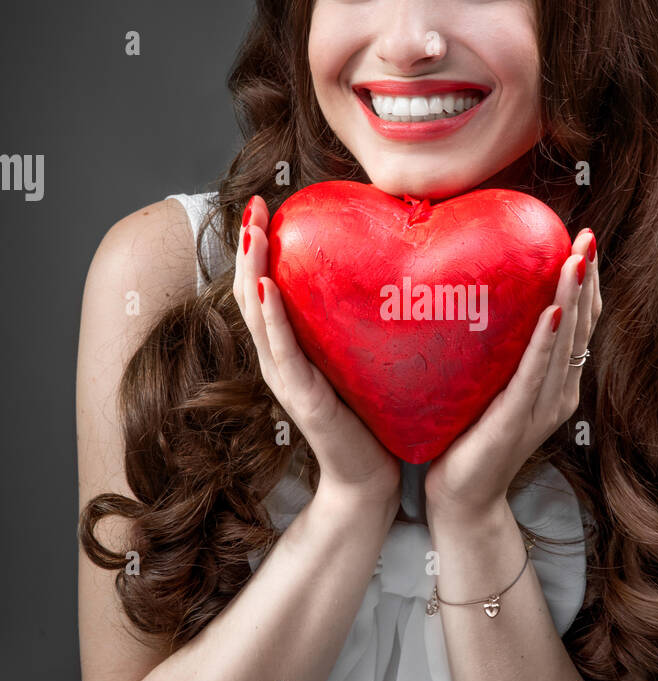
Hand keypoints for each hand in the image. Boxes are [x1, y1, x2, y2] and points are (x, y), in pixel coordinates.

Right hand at [234, 195, 402, 501]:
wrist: (373, 477)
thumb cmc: (372, 416)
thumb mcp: (360, 356)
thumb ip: (357, 319)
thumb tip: (385, 267)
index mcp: (291, 346)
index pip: (265, 286)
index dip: (260, 245)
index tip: (267, 202)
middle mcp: (280, 359)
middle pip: (250, 292)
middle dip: (250, 245)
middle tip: (256, 203)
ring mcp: (286, 379)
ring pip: (257, 316)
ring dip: (251, 271)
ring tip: (253, 233)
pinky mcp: (301, 399)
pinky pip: (281, 352)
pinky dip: (270, 318)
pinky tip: (267, 289)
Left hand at [424, 228, 600, 515]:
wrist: (460, 498)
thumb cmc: (466, 439)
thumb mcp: (488, 385)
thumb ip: (497, 350)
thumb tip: (481, 299)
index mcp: (556, 382)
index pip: (580, 323)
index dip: (587, 283)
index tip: (582, 242)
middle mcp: (560, 392)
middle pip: (584, 326)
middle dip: (588, 279)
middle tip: (587, 236)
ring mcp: (543, 407)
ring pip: (567, 343)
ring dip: (574, 298)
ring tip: (577, 260)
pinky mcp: (519, 420)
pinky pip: (536, 373)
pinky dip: (547, 341)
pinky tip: (554, 311)